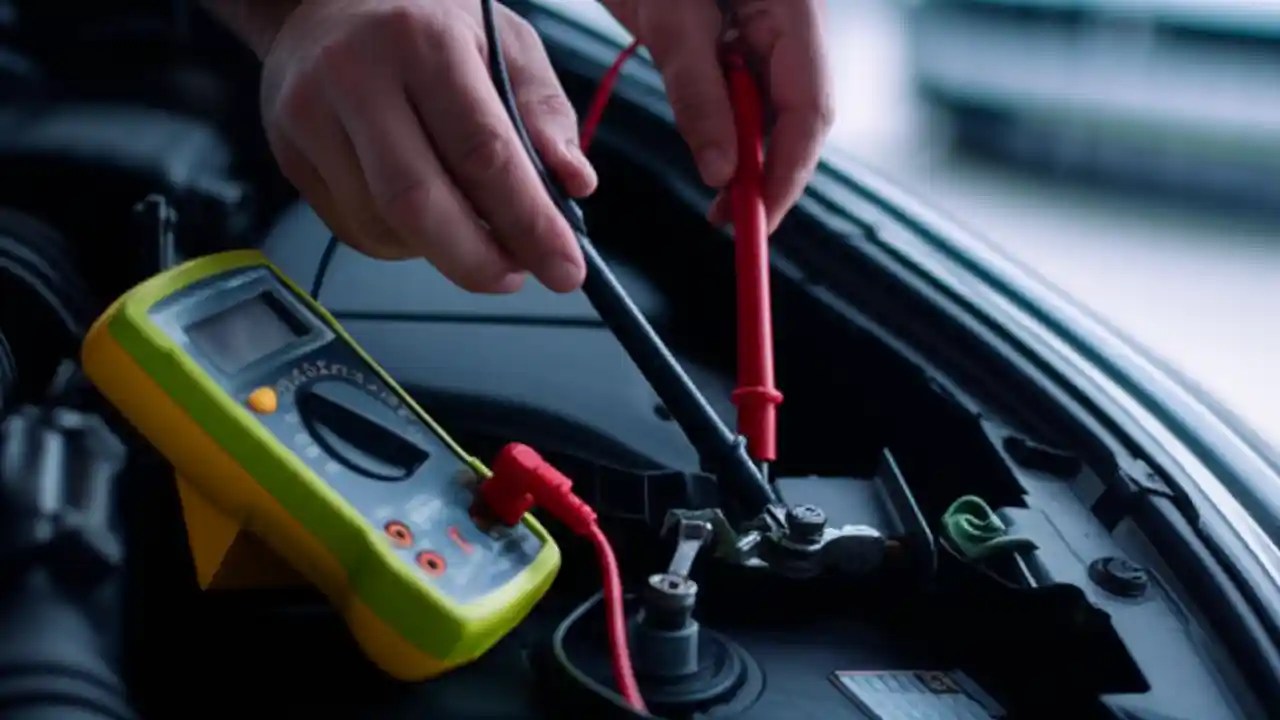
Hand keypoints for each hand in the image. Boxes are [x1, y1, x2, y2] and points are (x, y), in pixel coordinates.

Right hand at [259, 0, 595, 292]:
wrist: (326, 2)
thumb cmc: (428, 23)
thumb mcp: (505, 42)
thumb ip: (544, 113)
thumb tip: (573, 184)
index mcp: (424, 41)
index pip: (484, 153)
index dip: (528, 222)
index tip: (565, 268)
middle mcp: (356, 76)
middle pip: (418, 204)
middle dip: (476, 260)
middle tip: (515, 276)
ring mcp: (310, 116)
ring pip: (383, 225)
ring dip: (440, 251)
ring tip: (474, 235)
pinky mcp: (289, 153)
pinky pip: (355, 229)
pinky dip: (403, 242)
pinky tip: (425, 219)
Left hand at [602, 0, 832, 231]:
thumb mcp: (672, 17)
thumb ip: (699, 94)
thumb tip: (722, 172)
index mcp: (796, 8)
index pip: (810, 109)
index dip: (788, 173)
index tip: (757, 220)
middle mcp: (793, 23)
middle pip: (800, 116)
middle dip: (769, 173)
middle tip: (731, 220)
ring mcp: (770, 31)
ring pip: (775, 111)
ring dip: (748, 158)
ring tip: (719, 203)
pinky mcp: (740, 37)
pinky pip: (749, 95)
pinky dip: (730, 132)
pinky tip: (718, 158)